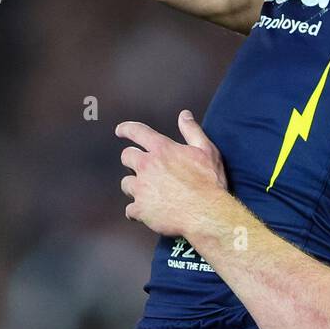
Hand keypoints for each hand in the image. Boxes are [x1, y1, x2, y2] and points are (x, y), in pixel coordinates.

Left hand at [117, 110, 227, 236]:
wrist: (207, 213)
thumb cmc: (209, 182)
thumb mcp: (206, 150)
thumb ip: (192, 131)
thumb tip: (184, 115)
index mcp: (162, 149)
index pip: (137, 132)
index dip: (126, 129)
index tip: (120, 130)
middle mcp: (147, 166)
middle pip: (127, 157)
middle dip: (132, 160)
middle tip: (142, 168)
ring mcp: (141, 188)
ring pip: (126, 183)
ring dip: (135, 186)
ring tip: (149, 193)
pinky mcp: (140, 209)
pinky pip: (130, 209)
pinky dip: (137, 211)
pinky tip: (147, 213)